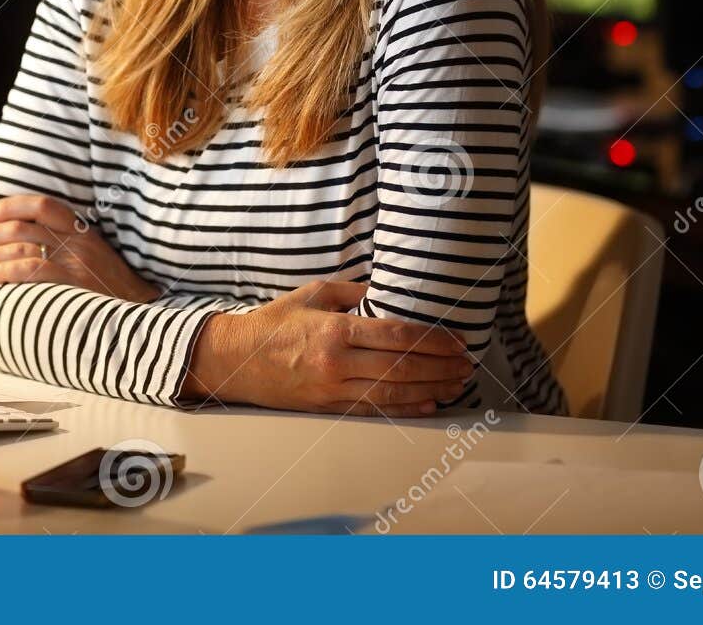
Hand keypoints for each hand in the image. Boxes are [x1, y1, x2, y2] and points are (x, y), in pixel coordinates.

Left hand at [0, 194, 161, 303]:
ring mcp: (76, 263)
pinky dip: (5, 274)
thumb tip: (13, 252)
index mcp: (82, 230)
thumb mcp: (93, 260)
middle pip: (20, 227)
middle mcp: (78, 241)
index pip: (43, 204)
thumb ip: (63, 249)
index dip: (9, 205)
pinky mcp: (74, 286)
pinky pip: (32, 271)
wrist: (146, 318)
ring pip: (20, 248)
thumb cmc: (112, 292)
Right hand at [180, 280, 473, 417]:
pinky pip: (376, 410)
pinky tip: (429, 404)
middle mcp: (337, 364)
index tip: (456, 341)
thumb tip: (387, 291)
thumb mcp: (310, 294)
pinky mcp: (329, 408)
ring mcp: (334, 390)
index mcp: (333, 331)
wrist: (236, 360)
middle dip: (441, 367)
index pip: (396, 336)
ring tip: (457, 385)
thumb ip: (351, 292)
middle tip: (467, 365)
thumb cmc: (273, 323)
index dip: (433, 341)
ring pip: (394, 393)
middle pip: (402, 367)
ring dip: (431, 389)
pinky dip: (406, 408)